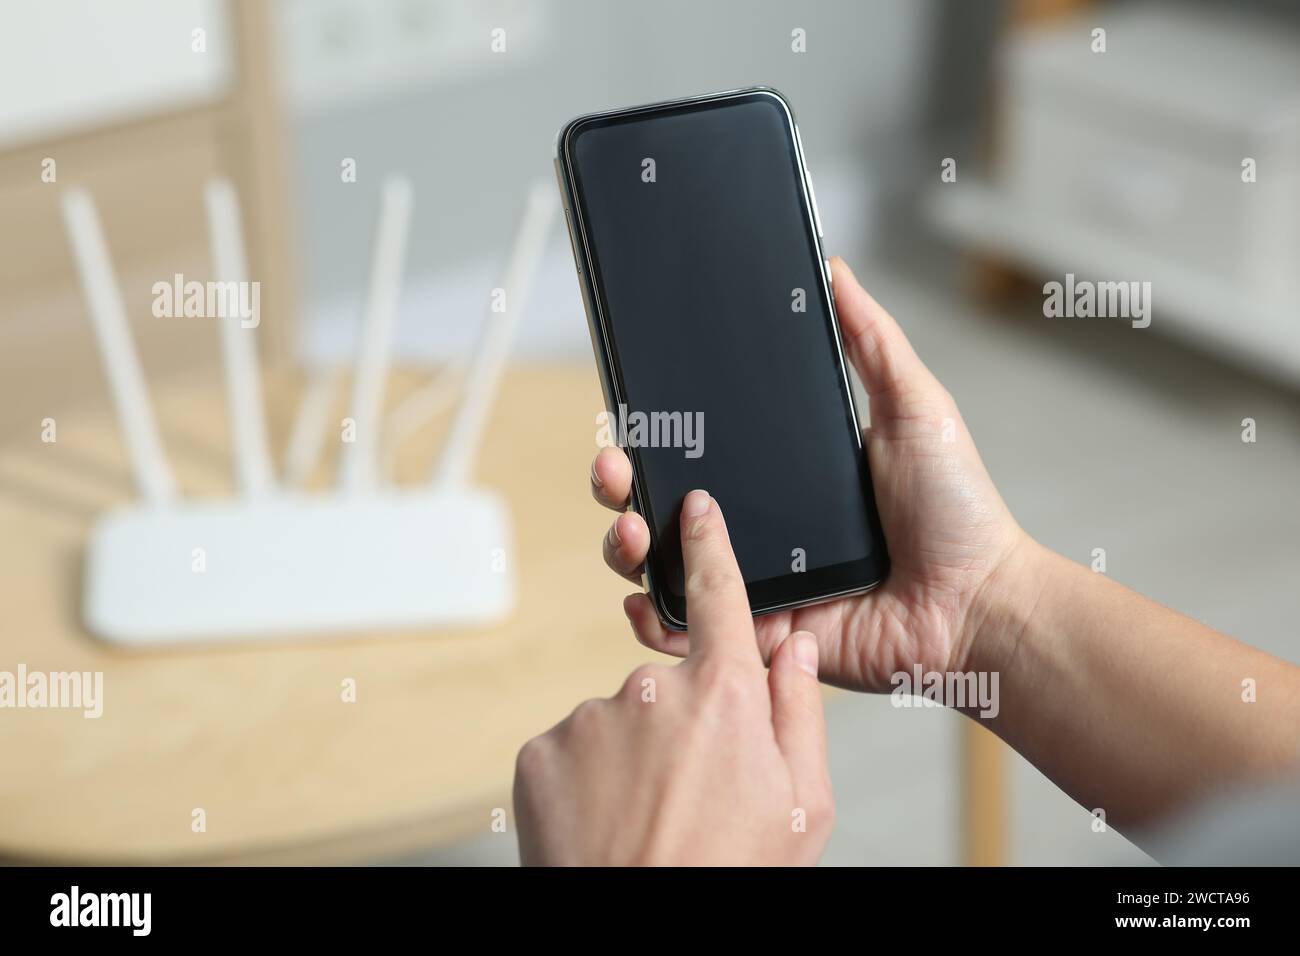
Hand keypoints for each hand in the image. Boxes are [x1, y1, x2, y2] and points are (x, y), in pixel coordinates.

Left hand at [513, 490, 832, 864]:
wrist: (636, 937)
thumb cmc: (728, 876)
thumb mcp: (801, 804)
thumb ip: (798, 710)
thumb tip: (796, 644)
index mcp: (724, 696)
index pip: (718, 595)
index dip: (709, 544)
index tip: (695, 507)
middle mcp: (651, 690)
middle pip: (670, 681)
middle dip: (682, 723)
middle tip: (692, 793)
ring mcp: (589, 717)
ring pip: (619, 719)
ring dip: (633, 758)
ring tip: (649, 819)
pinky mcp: (541, 749)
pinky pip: (573, 747)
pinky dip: (588, 779)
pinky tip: (608, 821)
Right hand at [590, 257, 1028, 691]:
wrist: (980, 604)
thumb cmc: (958, 510)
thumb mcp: (914, 407)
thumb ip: (871, 341)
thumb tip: (834, 269)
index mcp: (783, 474)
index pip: (698, 448)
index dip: (654, 434)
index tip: (628, 414)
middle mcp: (758, 526)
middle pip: (660, 504)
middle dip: (618, 484)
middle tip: (614, 468)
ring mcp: (755, 583)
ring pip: (661, 566)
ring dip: (622, 547)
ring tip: (627, 530)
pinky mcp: (762, 636)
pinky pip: (691, 632)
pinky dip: (654, 622)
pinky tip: (642, 603)